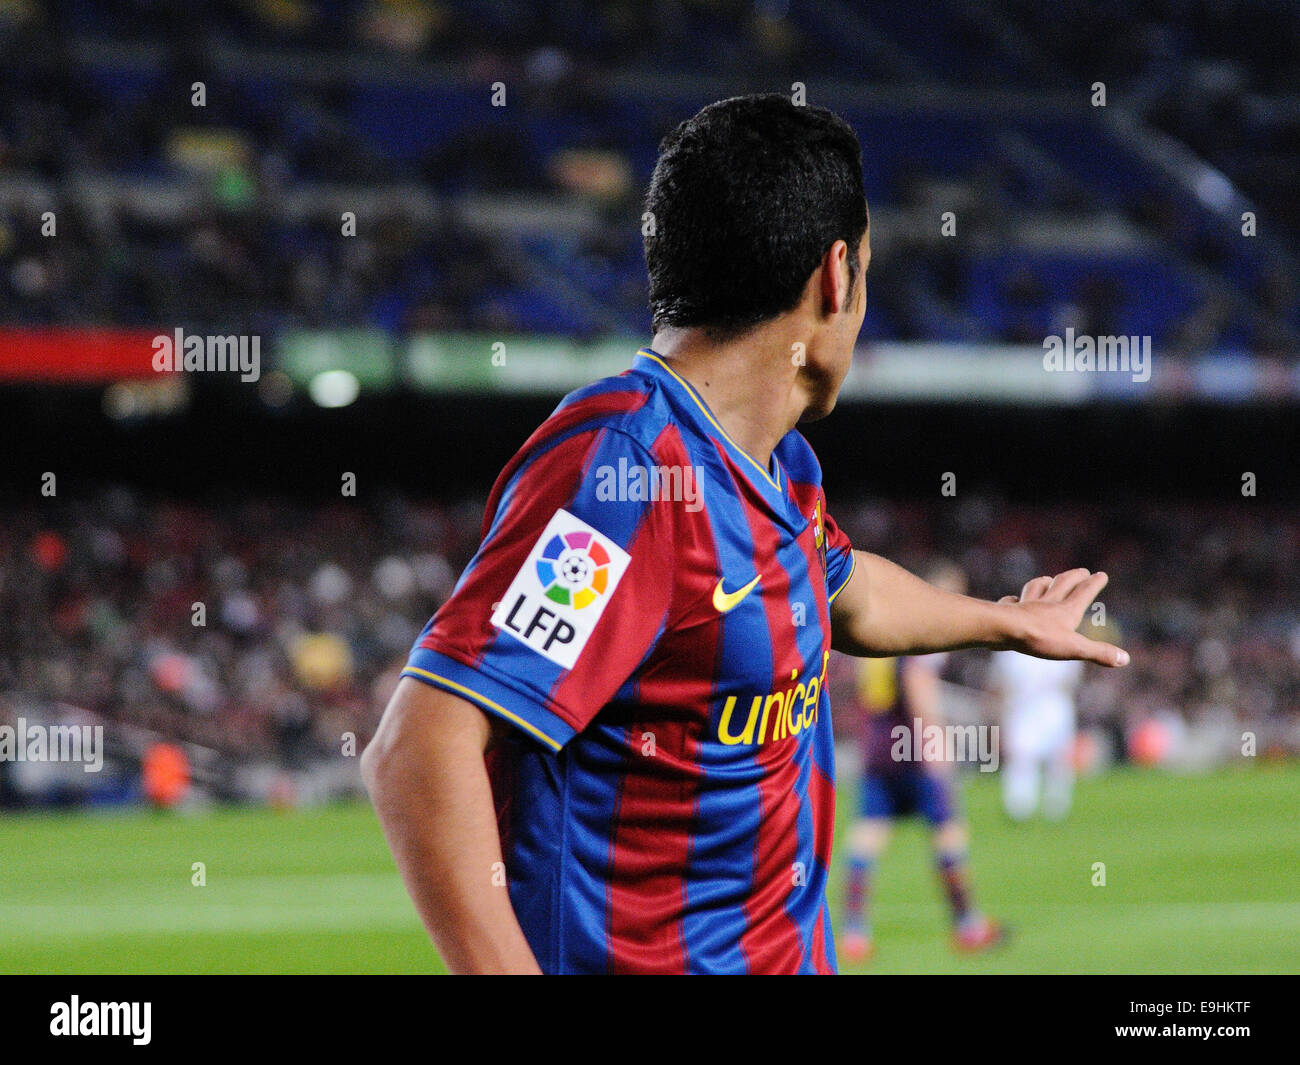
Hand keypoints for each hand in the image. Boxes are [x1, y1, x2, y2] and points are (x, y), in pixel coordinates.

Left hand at [996, 569, 1128, 667]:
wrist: (1003, 629)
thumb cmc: (1039, 638)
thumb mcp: (1074, 648)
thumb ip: (1098, 652)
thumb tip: (1125, 659)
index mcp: (1066, 610)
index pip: (1084, 593)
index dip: (1094, 584)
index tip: (1102, 574)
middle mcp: (1047, 603)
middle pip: (1063, 583)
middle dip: (1074, 576)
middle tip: (1082, 571)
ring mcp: (1026, 605)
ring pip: (1036, 587)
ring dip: (1044, 582)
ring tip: (1047, 579)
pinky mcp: (1008, 611)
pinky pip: (1011, 602)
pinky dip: (1014, 600)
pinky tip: (1013, 600)